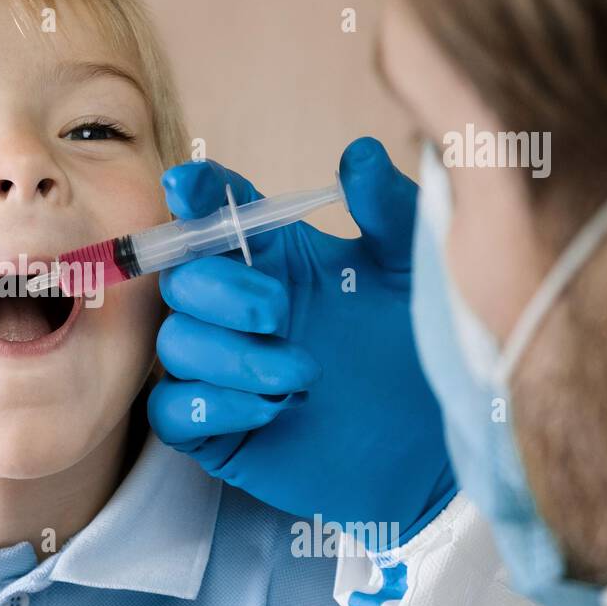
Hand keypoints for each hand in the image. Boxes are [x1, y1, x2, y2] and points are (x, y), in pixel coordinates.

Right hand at [146, 137, 454, 546]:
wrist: (437, 451)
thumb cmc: (427, 352)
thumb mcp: (418, 273)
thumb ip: (392, 211)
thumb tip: (360, 154)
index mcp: (276, 258)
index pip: (215, 212)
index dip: (196, 195)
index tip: (189, 187)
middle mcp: (236, 309)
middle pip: (179, 277)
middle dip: (222, 292)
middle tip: (280, 314)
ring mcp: (220, 370)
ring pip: (174, 345)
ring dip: (232, 359)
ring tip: (304, 379)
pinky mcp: (215, 431)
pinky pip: (169, 411)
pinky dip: (212, 406)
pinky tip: (269, 412)